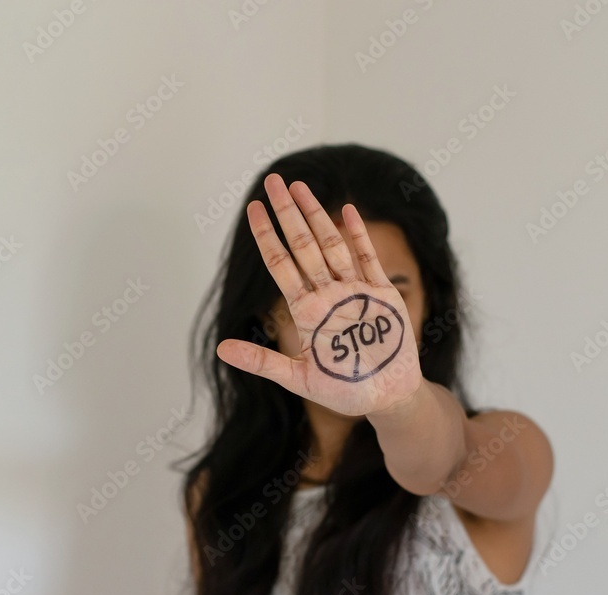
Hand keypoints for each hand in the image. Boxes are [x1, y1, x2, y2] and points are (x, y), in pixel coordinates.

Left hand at [216, 174, 423, 416]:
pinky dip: (358, 235)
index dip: (266, 235)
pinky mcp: (382, 295)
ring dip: (316, 215)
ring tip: (300, 186)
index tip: (254, 208)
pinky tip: (346, 210)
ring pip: (332, 245)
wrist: (387, 399)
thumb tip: (221, 350)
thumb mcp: (298, 378)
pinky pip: (368, 259)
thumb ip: (262, 361)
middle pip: (302, 245)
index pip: (280, 264)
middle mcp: (327, 295)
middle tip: (274, 182)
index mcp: (306, 311)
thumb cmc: (344, 391)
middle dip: (288, 213)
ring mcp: (354, 292)